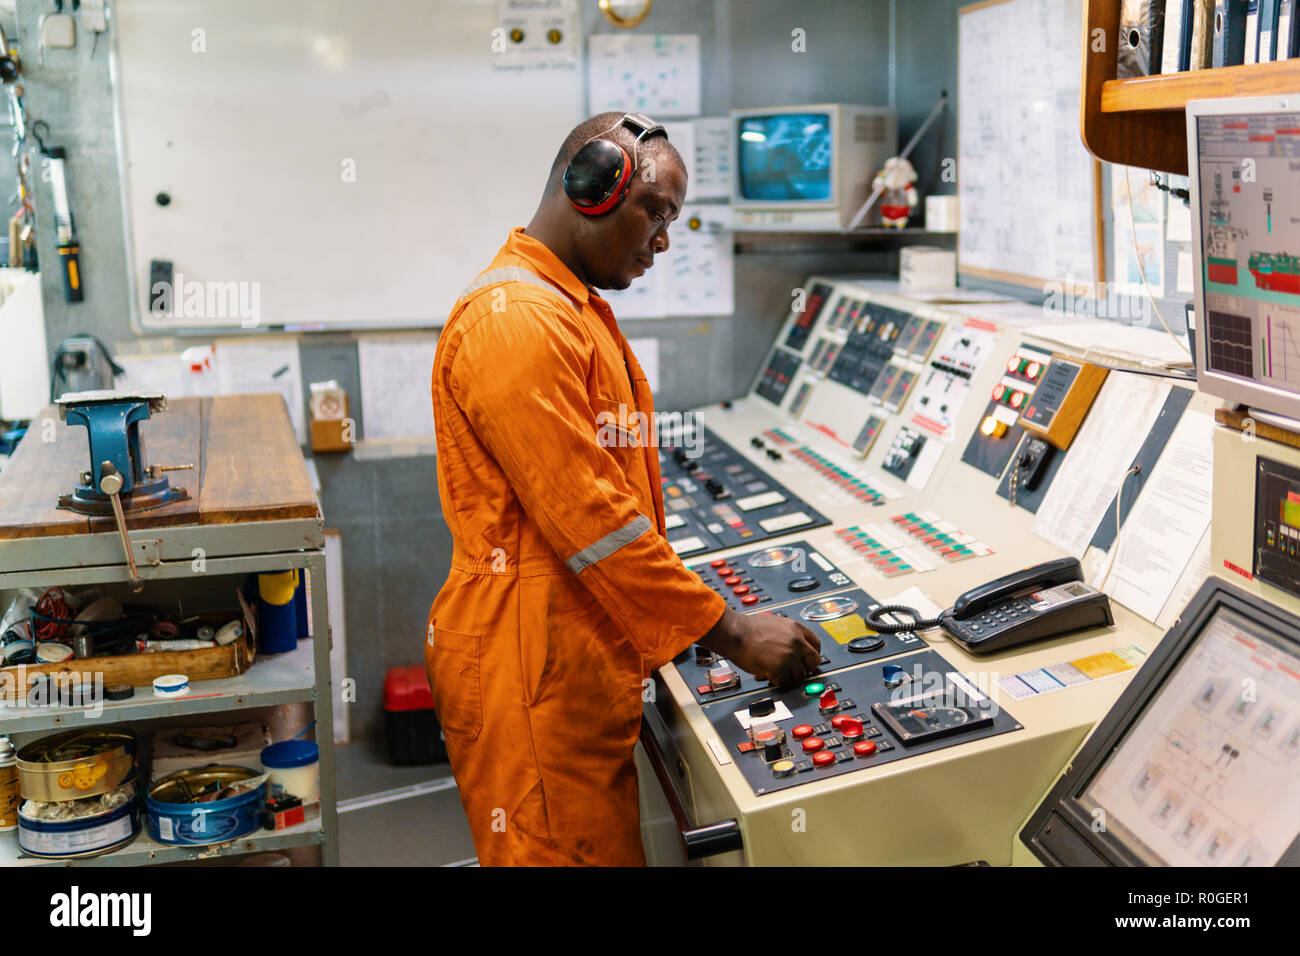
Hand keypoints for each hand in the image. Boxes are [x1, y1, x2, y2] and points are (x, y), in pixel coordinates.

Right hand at [700, 608, 820, 687]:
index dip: (811, 655)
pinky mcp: (780, 669)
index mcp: (796, 628)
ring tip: (775, 671)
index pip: (816, 644)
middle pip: (814, 661)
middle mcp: (797, 642)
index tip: (806, 660)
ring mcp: (790, 656)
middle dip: (805, 668)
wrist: (735, 633)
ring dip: (788, 676)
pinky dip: (777, 681)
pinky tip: (768, 674)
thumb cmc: (747, 628)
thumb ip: (788, 634)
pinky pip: (785, 682)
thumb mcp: (775, 623)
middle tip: (795, 671)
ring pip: (800, 675)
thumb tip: (793, 645)